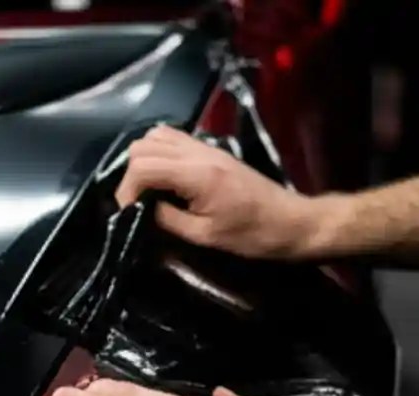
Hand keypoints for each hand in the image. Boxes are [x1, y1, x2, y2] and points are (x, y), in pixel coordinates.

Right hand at [115, 126, 343, 259]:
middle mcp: (199, 153)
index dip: (127, 190)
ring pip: (156, 136)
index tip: (129, 213)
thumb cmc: (252, 235)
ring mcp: (206, 148)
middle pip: (144, 145)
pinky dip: (159, 153)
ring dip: (143, 160)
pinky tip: (164, 179)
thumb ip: (167, 221)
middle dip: (131, 174)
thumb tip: (141, 212)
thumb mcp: (205, 236)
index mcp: (197, 174)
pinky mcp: (211, 150)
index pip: (143, 165)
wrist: (291, 222)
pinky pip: (174, 139)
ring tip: (148, 189)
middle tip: (137, 202)